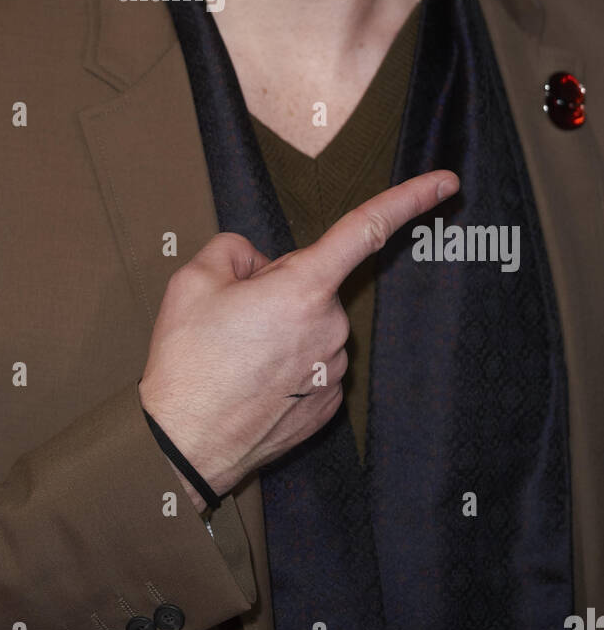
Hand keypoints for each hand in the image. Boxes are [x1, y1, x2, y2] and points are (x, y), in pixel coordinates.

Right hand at [138, 170, 459, 510]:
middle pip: (313, 285)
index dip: (410, 199)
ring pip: (312, 326)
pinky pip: (313, 363)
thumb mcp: (193, 281)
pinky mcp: (328, 406)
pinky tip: (251, 381)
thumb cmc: (187, 364)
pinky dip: (286, 364)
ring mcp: (333, 371)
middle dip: (279, 289)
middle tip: (232, 319)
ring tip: (235, 356)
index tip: (447, 183)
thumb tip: (259, 264)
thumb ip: (235, 250)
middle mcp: (330, 328)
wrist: (182, 447)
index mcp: (302, 289)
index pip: (365, 230)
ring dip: (281, 330)